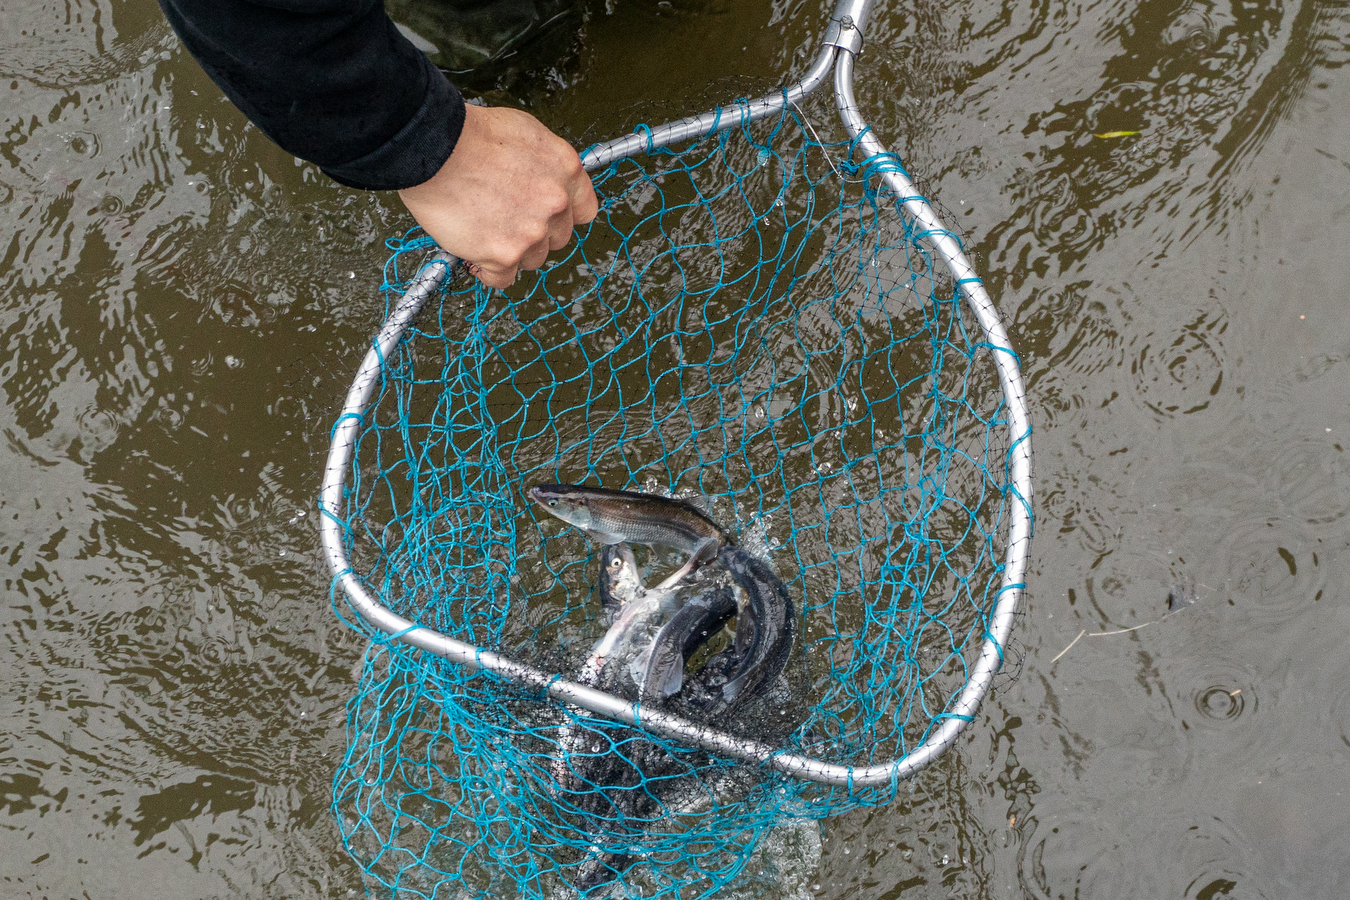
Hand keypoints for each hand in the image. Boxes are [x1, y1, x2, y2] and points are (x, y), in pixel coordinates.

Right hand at [398, 104, 598, 288]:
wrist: (435, 147)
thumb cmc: (471, 135)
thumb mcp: (526, 134)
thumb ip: (546, 166)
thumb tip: (546, 182)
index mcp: (566, 171)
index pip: (584, 211)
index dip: (562, 215)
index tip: (547, 216)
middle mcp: (555, 204)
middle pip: (557, 238)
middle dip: (535, 232)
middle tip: (505, 218)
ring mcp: (532, 232)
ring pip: (532, 259)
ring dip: (512, 251)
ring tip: (485, 229)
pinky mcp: (504, 255)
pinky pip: (503, 278)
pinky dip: (489, 270)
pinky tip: (475, 254)